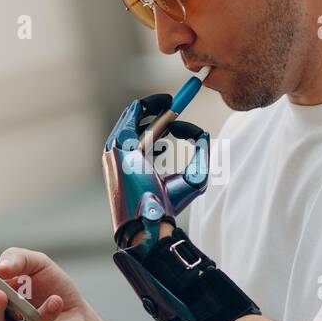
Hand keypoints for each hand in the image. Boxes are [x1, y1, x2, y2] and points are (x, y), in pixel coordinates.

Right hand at [102, 93, 208, 248]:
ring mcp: (117, 150)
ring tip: (169, 102)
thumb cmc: (169, 205)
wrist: (152, 218)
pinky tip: (165, 107)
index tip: (181, 125)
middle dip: (156, 109)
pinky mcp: (118, 145)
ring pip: (132, 115)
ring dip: (152, 105)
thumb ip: (202, 155)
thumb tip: (204, 133)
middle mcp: (122, 155)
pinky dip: (147, 106)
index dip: (165, 125)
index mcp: (134, 164)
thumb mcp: (193, 178)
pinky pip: (131, 116)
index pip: (145, 136)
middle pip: (135, 122)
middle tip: (174, 102)